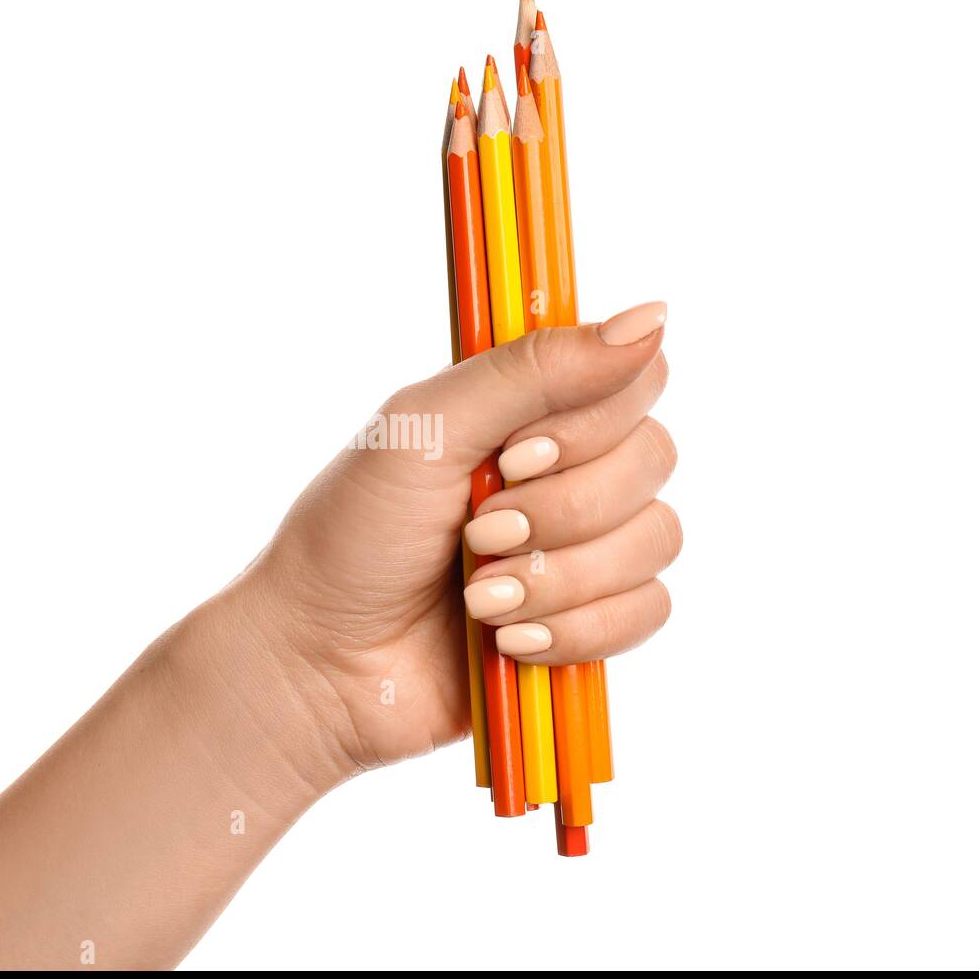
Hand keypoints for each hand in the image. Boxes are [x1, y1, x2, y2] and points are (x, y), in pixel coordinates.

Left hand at [247, 301, 679, 776]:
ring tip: (479, 600)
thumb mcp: (428, 429)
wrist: (321, 661)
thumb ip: (533, 370)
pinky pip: (648, 611)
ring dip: (560, 577)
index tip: (512, 455)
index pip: (634, 377)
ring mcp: (584, 546)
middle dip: (559, 510)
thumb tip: (652, 318)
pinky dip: (578, 630)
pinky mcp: (592, 621)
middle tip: (476, 533)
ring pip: (656, 539)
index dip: (591, 421)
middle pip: (653, 458)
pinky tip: (509, 642)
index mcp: (529, 408)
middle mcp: (568, 468)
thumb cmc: (354, 534)